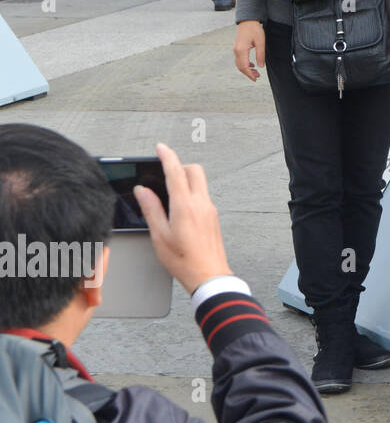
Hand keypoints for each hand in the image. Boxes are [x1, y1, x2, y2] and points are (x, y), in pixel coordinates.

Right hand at [135, 142, 232, 293]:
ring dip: (186, 180)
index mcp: (185, 205)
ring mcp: (210, 209)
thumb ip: (151, 209)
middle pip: (194, 171)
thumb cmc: (183, 260)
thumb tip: (143, 190)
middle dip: (180, 166)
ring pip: (201, 182)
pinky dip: (191, 192)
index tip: (161, 148)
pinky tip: (179, 207)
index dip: (168, 156)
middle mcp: (201, 203)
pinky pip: (203, 195)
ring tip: (168, 192)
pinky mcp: (213, 217)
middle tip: (164, 172)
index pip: (176, 172)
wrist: (209, 274)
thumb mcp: (160, 235)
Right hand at [233, 20, 264, 81]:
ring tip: (256, 73)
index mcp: (241, 50)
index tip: (256, 78)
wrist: (248, 20)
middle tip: (257, 77)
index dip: (250, 74)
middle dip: (248, 73)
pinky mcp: (237, 48)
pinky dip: (245, 64)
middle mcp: (236, 50)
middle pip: (240, 67)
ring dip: (247, 69)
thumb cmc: (254, 29)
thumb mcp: (260, 42)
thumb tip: (261, 66)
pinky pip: (239, 59)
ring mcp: (235, 49)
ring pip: (239, 64)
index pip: (244, 66)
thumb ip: (260, 55)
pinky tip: (252, 65)